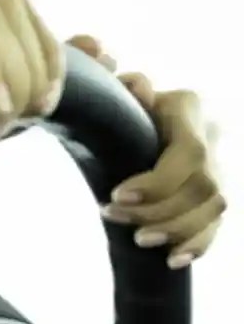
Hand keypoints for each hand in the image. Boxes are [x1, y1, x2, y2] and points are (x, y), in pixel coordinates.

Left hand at [72, 36, 225, 268]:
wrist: (123, 117)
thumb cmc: (109, 101)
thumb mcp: (104, 88)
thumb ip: (105, 78)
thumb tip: (110, 62)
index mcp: (186, 107)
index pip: (189, 152)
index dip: (157, 181)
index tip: (116, 196)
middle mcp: (212, 134)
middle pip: (203, 185)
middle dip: (159, 209)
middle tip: (111, 215)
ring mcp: (219, 164)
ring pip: (215, 206)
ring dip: (176, 228)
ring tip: (138, 240)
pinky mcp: (214, 193)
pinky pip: (219, 224)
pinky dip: (199, 244)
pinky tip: (173, 260)